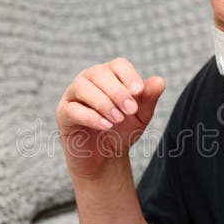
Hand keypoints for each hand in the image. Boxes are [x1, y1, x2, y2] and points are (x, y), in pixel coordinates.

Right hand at [56, 57, 164, 178]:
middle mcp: (89, 80)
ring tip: (118, 119)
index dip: (129, 76)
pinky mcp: (63, 114)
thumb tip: (159, 81)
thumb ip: (148, 98)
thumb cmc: (122, 131)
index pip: (118, 65)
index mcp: (109, 75)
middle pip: (100, 73)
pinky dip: (90, 116)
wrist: (105, 158)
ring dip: (103, 102)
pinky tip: (105, 125)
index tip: (139, 92)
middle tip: (130, 110)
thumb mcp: (140, 116)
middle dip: (117, 91)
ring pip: (83, 87)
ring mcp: (73, 95)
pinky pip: (72, 109)